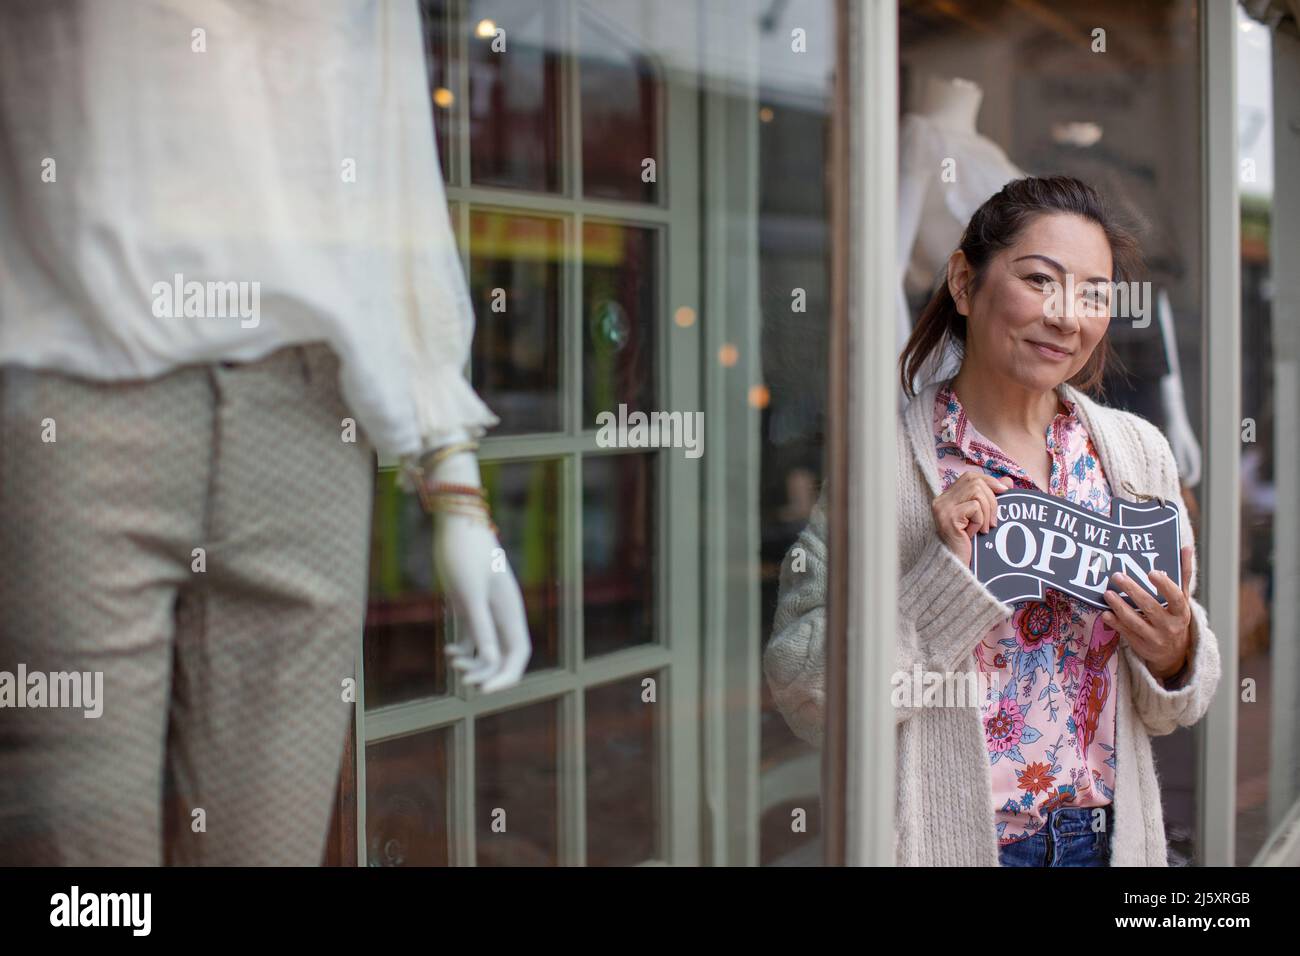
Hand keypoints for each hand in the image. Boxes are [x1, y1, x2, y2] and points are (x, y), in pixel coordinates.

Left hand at [425, 442, 531, 692]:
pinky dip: (464, 649)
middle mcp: (503, 612)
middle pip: (506, 655)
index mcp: (509, 609)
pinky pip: (474, 638)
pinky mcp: (471, 605)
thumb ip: (482, 627)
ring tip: (451, 660)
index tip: (484, 690)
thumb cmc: (463, 554)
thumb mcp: (469, 594)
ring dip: (473, 662)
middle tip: (466, 683)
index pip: (519, 653)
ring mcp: (487, 609)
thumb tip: (493, 661)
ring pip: (488, 649)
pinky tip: (448, 651)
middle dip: (488, 672)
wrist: (455, 521)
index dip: (507, 675)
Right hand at [931, 472, 1013, 565]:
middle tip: (993, 521)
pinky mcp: (949, 518)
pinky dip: (980, 521)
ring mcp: (943, 509)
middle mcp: (941, 500)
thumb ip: (991, 497)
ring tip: (985, 528)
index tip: (1004, 490)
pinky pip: (975, 508)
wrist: (956, 566)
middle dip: (992, 499)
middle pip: (975, 482)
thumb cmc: (967, 543)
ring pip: (977, 493)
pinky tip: (973, 534)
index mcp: (946, 498)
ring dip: (988, 512)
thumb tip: (1007, 481)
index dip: (988, 480)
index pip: (969, 476)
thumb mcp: (980, 517)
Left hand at [1102, 545, 1193, 683]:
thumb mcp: (1183, 599)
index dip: (1165, 586)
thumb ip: (1183, 574)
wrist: (1174, 653)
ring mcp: (1155, 638)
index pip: (1176, 598)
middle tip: (1117, 576)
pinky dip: (1115, 623)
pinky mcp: (1141, 645)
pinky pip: (1126, 633)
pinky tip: (1105, 613)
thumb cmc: (1175, 617)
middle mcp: (1170, 626)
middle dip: (1133, 591)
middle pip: (1150, 607)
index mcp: (1182, 612)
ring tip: (1108, 593)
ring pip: (1136, 622)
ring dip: (1120, 607)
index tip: (1152, 572)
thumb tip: (1187, 547)